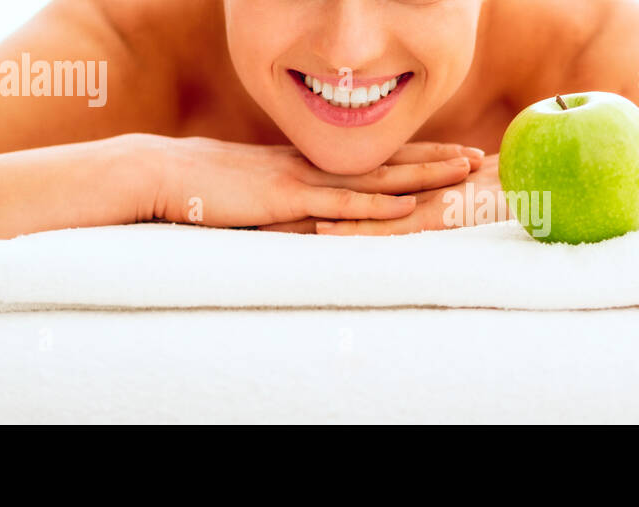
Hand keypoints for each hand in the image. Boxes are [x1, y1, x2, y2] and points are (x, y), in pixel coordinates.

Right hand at [122, 134, 482, 227]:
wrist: (161, 173)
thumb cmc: (201, 187)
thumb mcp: (254, 192)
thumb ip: (285, 203)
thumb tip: (310, 221)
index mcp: (308, 163)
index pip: (372, 157)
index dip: (414, 154)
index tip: (449, 152)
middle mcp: (313, 164)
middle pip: (387, 160)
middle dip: (435, 158)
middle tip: (477, 156)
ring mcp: (303, 178)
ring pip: (376, 177)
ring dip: (422, 174)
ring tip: (462, 171)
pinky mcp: (286, 198)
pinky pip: (340, 202)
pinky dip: (377, 202)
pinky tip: (407, 201)